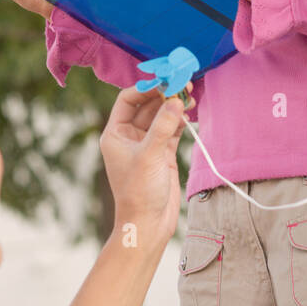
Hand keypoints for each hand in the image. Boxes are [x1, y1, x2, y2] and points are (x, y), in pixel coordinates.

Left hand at [100, 85, 192, 247]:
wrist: (149, 225)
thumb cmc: (139, 192)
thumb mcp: (150, 155)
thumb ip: (163, 126)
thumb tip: (176, 100)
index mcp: (115, 134)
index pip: (128, 100)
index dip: (146, 88)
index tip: (166, 80)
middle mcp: (129, 136)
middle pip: (147, 105)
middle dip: (164, 94)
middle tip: (183, 83)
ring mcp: (147, 145)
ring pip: (161, 116)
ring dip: (175, 105)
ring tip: (191, 95)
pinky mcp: (162, 153)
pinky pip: (171, 129)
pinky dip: (181, 119)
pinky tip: (191, 111)